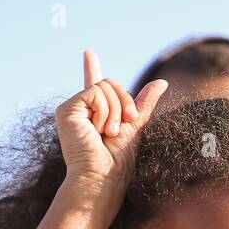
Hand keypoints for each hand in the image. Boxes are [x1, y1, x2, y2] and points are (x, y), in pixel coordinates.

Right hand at [54, 49, 168, 196]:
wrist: (104, 175)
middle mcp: (82, 109)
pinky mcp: (66, 109)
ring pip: (104, 86)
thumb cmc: (119, 160)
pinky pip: (94, 92)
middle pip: (109, 83)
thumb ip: (144, 103)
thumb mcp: (136, 125)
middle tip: (122, 127)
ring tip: (108, 133)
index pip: (94, 85)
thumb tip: (162, 82)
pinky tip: (97, 129)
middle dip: (124, 102)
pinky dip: (104, 110)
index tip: (88, 53)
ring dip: (115, 111)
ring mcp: (73, 108)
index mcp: (97, 113)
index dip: (91, 68)